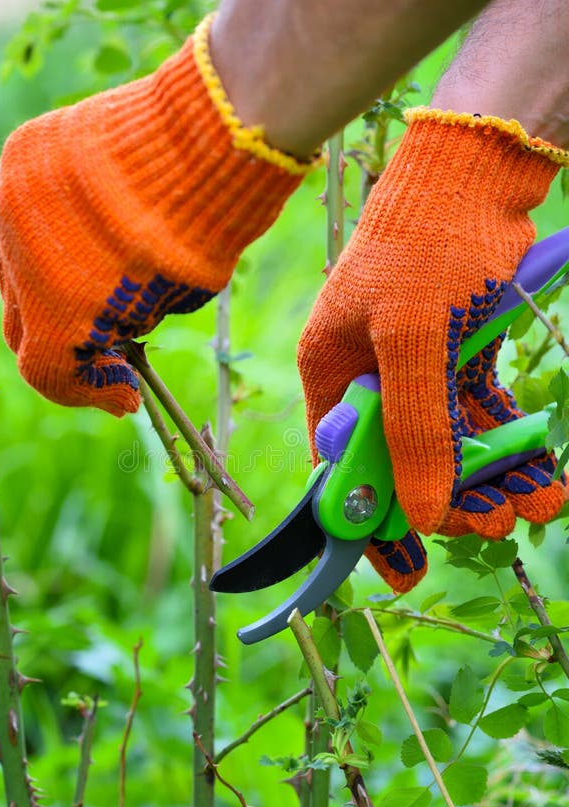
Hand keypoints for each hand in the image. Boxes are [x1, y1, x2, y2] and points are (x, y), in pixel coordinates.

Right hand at [0, 16, 309, 416]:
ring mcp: (14, 205)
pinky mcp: (23, 157)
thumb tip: (115, 331)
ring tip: (101, 276)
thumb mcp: (169, 305)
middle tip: (106, 343)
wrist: (204, 144)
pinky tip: (91, 224)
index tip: (125, 393)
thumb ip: (126, 328)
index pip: (47, 373)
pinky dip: (52, 228)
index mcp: (58, 314)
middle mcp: (21, 263)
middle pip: (24, 322)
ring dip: (52, 283)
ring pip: (17, 264)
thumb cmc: (200, 236)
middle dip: (64, 340)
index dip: (87, 392)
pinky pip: (26, 207)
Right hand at [298, 108, 568, 590]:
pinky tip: (541, 469)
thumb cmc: (429, 248)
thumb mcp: (414, 342)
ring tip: (535, 502)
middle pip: (402, 462)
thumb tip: (418, 514)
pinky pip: (480, 414)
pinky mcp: (458, 354)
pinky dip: (509, 442)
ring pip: (448, 443)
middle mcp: (369, 377)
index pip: (342, 468)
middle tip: (495, 523)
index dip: (370, 521)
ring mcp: (416, 366)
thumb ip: (414, 431)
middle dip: (449, 499)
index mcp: (332, 374)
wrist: (479, 171)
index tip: (406, 568)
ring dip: (490, 476)